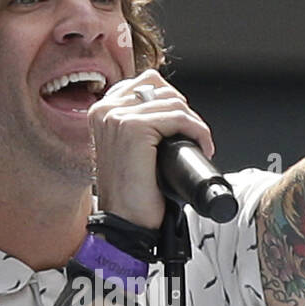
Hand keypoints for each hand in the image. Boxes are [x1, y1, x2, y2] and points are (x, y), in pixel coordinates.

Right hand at [88, 71, 216, 230]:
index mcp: (102, 111)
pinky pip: (179, 117)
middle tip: (192, 138)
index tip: (182, 126)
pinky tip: (202, 146)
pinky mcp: (132, 128)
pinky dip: (197, 130)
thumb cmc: (131, 193)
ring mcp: (117, 117)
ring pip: (173, 102)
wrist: (126, 223)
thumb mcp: (131, 149)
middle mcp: (104, 110)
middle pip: (160, 87)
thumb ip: (142, 124)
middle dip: (183, 111)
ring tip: (199, 145)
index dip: (171, 102)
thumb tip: (174, 109)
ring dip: (194, 124)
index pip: (147, 82)